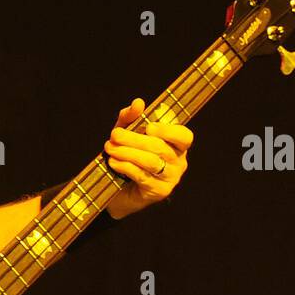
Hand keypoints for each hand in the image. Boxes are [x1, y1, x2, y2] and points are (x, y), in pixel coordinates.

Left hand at [103, 98, 193, 218]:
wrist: (120, 190)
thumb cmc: (128, 156)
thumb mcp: (127, 133)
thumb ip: (131, 117)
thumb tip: (138, 103)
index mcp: (177, 145)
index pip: (184, 136)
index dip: (168, 131)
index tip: (148, 127)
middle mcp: (179, 162)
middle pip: (160, 147)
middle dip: (134, 139)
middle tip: (114, 135)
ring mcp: (171, 178)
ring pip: (150, 161)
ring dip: (127, 152)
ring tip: (110, 148)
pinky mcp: (158, 191)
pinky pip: (142, 175)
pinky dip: (125, 166)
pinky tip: (113, 162)